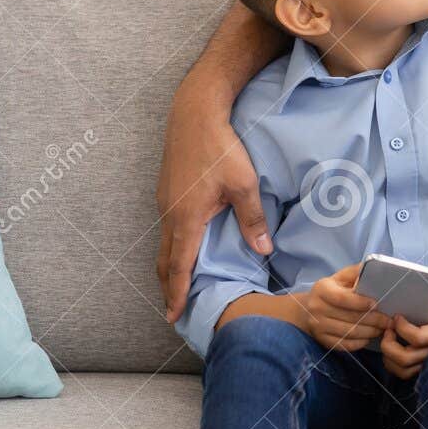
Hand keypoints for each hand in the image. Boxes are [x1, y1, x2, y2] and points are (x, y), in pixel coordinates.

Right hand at [156, 80, 272, 322]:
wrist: (195, 113)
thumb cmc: (220, 147)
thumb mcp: (243, 184)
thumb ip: (252, 220)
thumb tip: (264, 250)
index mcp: (186, 218)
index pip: (179, 266)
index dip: (177, 293)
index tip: (173, 315)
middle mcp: (169, 213)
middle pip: (165, 260)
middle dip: (168, 288)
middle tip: (171, 310)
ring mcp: (164, 201)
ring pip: (164, 244)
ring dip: (168, 268)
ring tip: (175, 286)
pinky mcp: (166, 190)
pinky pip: (167, 228)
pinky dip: (171, 247)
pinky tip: (182, 249)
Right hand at [302, 264, 391, 350]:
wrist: (306, 310)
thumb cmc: (330, 291)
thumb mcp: (339, 277)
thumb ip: (355, 272)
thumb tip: (373, 268)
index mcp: (322, 289)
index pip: (342, 298)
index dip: (361, 302)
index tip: (376, 304)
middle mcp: (317, 308)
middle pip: (350, 317)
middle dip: (374, 320)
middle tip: (389, 321)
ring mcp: (318, 326)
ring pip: (350, 332)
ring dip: (370, 332)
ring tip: (383, 328)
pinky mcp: (323, 341)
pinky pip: (345, 345)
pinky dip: (361, 342)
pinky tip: (370, 337)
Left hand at [380, 272, 427, 379]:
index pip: (418, 338)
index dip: (402, 328)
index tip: (397, 316)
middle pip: (405, 357)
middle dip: (389, 344)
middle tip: (388, 328)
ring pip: (402, 369)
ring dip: (389, 356)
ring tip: (388, 338)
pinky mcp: (425, 367)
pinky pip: (404, 374)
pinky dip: (392, 364)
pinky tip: (392, 349)